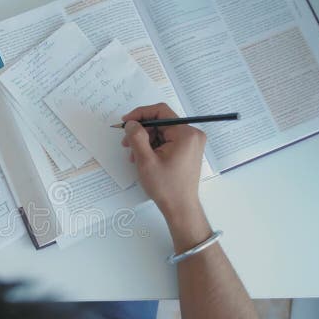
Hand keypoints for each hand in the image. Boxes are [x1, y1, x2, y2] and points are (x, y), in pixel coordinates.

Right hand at [121, 103, 206, 223]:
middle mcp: (192, 134)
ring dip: (146, 141)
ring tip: (134, 156)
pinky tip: (144, 158)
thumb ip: (137, 137)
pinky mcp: (188, 150)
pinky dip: (154, 147)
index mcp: (185, 134)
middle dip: (142, 131)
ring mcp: (191, 143)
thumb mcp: (146, 161)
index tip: (126, 122)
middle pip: (161, 122)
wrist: (180, 207)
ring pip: (163, 132)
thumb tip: (131, 123)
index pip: (161, 111)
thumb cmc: (166, 187)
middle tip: (126, 143)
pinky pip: (168, 141)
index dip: (140, 114)